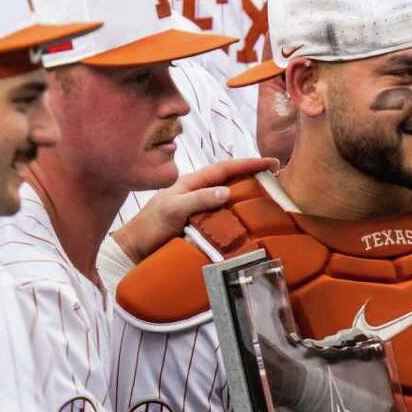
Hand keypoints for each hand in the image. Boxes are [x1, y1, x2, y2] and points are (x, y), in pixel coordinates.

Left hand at [111, 157, 278, 259]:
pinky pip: (224, 216)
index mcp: (191, 183)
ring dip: (248, 195)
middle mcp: (197, 193)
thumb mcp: (173, 209)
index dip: (248, 164)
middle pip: (230, 180)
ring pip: (229, 198)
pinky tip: (249, 221)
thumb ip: (198, 199)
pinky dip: (238, 215)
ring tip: (269, 198)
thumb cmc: (150, 227)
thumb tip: (226, 191)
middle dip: (253, 176)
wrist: (134, 250)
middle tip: (276, 177)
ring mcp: (199, 209)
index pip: (224, 169)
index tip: (270, 162)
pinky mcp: (200, 226)